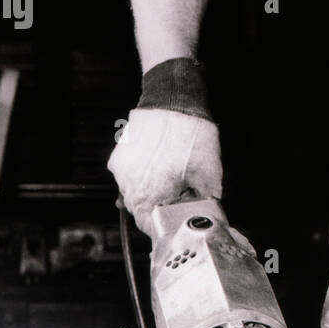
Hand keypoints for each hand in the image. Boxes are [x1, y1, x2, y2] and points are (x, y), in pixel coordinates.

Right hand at [107, 107, 221, 236]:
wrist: (173, 100)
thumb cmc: (191, 136)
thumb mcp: (210, 174)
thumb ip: (206, 201)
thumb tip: (207, 214)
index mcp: (149, 196)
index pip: (149, 226)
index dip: (165, 226)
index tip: (174, 222)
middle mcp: (129, 186)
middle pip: (140, 210)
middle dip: (158, 208)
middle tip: (176, 198)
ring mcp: (120, 170)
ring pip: (133, 192)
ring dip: (149, 191)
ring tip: (168, 178)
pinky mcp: (119, 155)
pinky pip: (128, 175)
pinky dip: (141, 176)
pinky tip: (157, 167)